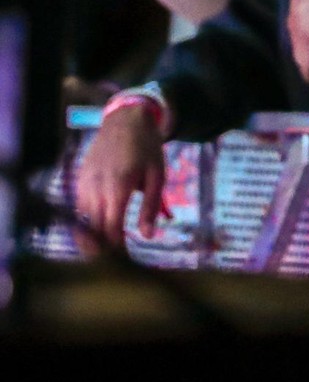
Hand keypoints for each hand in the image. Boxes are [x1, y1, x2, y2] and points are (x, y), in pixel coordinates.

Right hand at [74, 103, 167, 249]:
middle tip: (113, 260)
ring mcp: (84, 183)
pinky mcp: (78, 179)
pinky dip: (86, 219)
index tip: (123, 260)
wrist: (126, 121)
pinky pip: (79, 207)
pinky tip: (97, 226)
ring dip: (91, 235)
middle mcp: (96, 187)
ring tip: (104, 248)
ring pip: (82, 220)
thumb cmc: (148, 149)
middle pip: (92, 229)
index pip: (110, 228)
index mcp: (119, 187)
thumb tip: (148, 235)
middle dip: (101, 247)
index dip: (114, 248)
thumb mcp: (158, 176)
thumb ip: (151, 206)